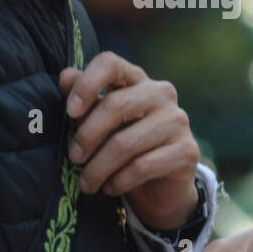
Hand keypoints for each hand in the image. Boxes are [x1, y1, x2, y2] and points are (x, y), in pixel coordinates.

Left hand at [59, 52, 199, 230]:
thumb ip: (84, 100)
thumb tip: (66, 76)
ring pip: (126, 143)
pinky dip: (119, 181)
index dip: (87, 84)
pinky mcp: (187, 150)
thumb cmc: (125, 147)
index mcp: (137, 79)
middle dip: (88, 136)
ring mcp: (177, 121)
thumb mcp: (100, 124)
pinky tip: (110, 188)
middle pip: (116, 105)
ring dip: (99, 168)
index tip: (70, 112)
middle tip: (73, 158)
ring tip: (87, 184)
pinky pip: (142, 166)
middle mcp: (161, 93)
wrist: (161, 186)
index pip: (110, 63)